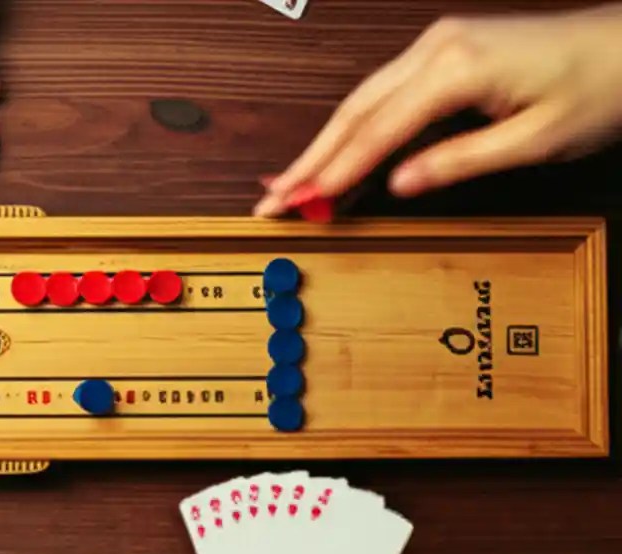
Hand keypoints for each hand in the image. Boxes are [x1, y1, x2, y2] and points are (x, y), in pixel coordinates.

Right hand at [255, 3, 621, 215]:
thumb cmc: (602, 86)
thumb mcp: (536, 140)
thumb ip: (459, 162)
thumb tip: (397, 184)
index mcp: (456, 67)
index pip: (376, 131)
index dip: (333, 172)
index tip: (298, 203)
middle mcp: (436, 46)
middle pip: (352, 110)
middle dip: (309, 159)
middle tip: (271, 198)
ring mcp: (437, 43)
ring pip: (361, 99)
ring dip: (324, 143)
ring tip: (289, 182)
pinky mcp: (444, 49)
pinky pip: (383, 91)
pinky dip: (353, 125)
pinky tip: (335, 151)